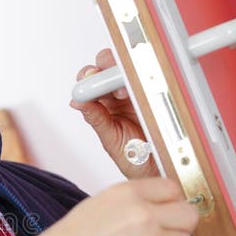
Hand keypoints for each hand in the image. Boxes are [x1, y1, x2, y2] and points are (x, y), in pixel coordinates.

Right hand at [2, 178, 198, 235]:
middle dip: (179, 224)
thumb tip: (161, 207)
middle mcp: (142, 214)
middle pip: (189, 215)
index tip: (167, 208)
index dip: (171, 200)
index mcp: (127, 193)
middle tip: (164, 231)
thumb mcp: (99, 204)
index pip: (173, 188)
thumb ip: (133, 202)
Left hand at [70, 48, 158, 178]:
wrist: (160, 169)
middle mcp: (119, 95)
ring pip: (129, 67)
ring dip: (125, 71)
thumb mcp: (111, 140)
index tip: (90, 78)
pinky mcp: (159, 92)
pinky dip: (145, 75)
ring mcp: (139, 91)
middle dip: (107, 67)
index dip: (88, 76)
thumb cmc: (134, 158)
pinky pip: (150, 77)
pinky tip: (142, 85)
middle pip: (109, 66)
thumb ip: (96, 119)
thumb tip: (76, 101)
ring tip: (126, 90)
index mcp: (103, 105)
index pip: (90, 80)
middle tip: (109, 80)